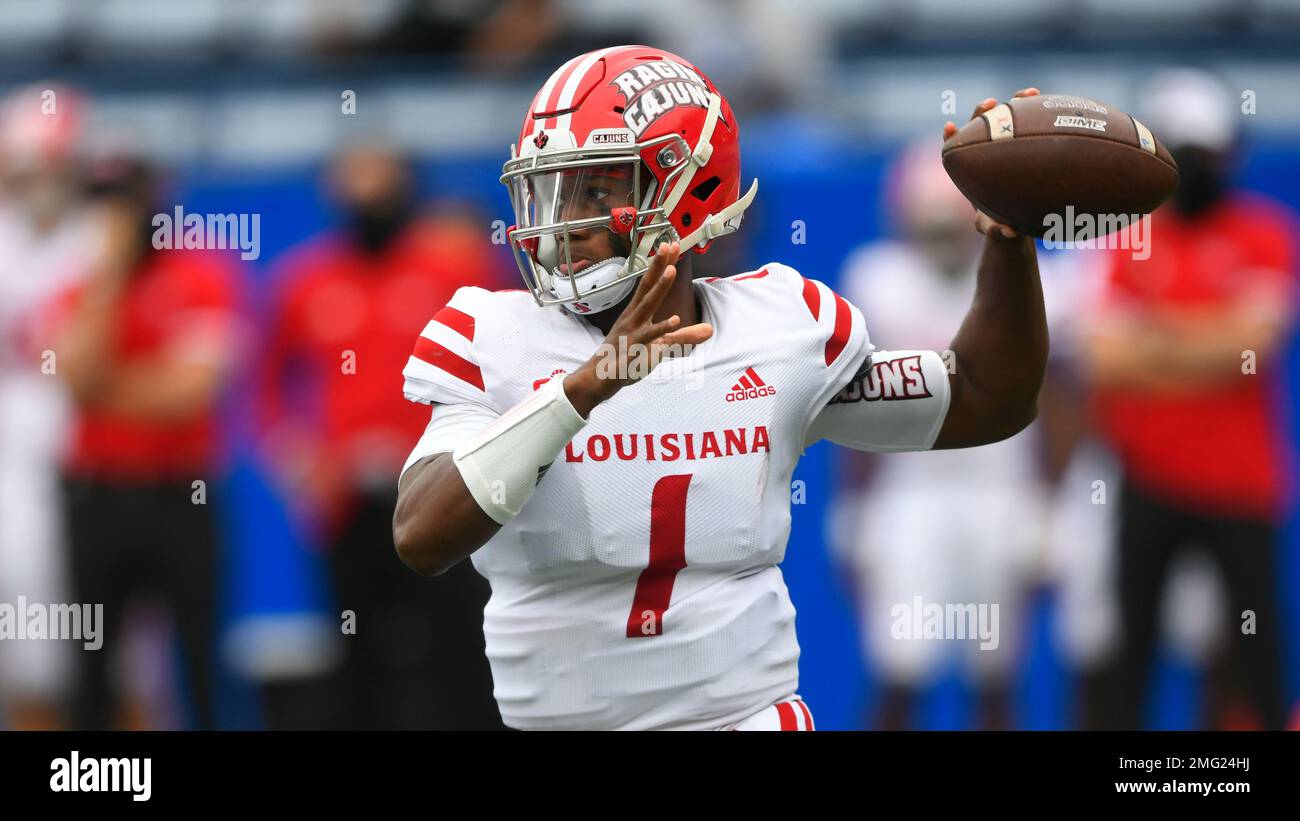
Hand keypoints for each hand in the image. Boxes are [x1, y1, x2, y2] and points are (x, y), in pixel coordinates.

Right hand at [565, 241, 712, 416]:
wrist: (598, 378)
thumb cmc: (626, 357)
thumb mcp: (660, 346)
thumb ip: (685, 336)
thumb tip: (710, 330)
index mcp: (637, 313)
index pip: (649, 285)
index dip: (661, 266)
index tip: (671, 245)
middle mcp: (633, 318)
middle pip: (648, 287)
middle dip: (659, 266)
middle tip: (669, 246)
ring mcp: (632, 332)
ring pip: (647, 306)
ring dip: (659, 288)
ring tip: (672, 271)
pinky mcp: (633, 350)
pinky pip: (648, 338)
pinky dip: (660, 329)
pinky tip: (675, 320)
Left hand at [943, 87, 1039, 238]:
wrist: (1014, 224)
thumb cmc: (999, 228)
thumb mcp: (995, 231)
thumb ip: (996, 231)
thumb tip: (1007, 231)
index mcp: (970, 172)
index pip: (955, 150)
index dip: (951, 137)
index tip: (949, 126)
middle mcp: (985, 157)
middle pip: (978, 129)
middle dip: (982, 113)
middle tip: (991, 103)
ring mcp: (1005, 150)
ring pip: (1008, 122)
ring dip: (1016, 105)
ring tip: (1029, 93)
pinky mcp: (1024, 149)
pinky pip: (1031, 129)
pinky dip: (1040, 118)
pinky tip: (1055, 106)